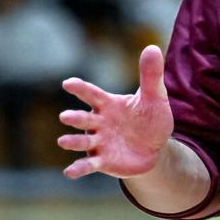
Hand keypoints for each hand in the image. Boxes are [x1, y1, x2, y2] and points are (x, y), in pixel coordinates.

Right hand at [57, 44, 174, 178]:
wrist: (155, 148)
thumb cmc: (150, 119)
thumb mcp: (155, 97)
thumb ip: (151, 75)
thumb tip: (152, 47)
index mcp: (108, 104)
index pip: (92, 94)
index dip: (80, 89)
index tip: (68, 83)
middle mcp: (99, 122)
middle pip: (84, 119)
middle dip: (75, 118)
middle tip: (66, 117)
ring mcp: (99, 142)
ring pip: (82, 141)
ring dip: (73, 141)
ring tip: (63, 142)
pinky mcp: (103, 160)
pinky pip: (89, 164)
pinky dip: (79, 168)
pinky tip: (69, 172)